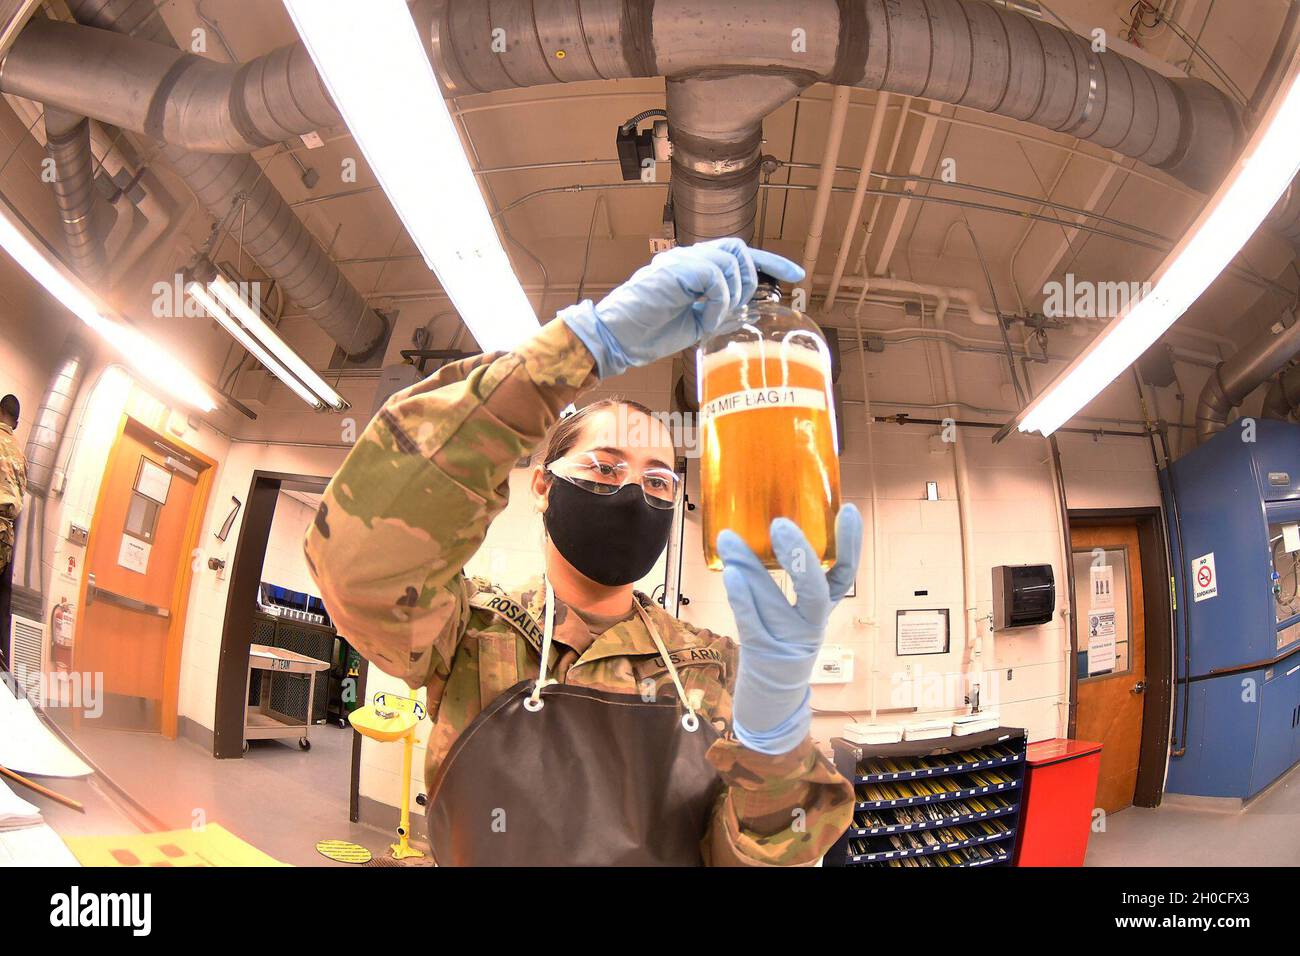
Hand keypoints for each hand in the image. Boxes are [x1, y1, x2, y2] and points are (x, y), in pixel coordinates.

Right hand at [558, 237, 803, 378]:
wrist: (616, 338)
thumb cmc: (649, 333)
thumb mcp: (695, 324)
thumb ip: (721, 311)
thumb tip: (749, 310)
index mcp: (694, 268)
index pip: (739, 254)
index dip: (771, 262)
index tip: (796, 275)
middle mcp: (689, 258)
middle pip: (739, 249)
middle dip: (751, 278)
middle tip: (739, 308)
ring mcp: (681, 261)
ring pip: (730, 261)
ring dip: (731, 295)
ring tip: (710, 320)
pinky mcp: (676, 269)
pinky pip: (715, 278)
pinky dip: (717, 303)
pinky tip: (703, 320)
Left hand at [719, 505, 863, 754]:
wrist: (772, 705)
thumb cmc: (778, 646)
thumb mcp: (793, 615)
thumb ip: (787, 582)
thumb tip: (764, 526)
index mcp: (822, 612)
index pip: (845, 575)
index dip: (850, 544)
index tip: (849, 509)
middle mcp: (811, 626)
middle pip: (817, 590)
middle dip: (800, 555)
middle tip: (780, 522)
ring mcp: (788, 643)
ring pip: (774, 603)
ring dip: (750, 568)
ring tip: (730, 539)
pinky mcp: (763, 655)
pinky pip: (751, 622)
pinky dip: (741, 597)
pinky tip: (730, 573)